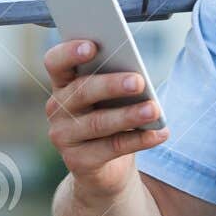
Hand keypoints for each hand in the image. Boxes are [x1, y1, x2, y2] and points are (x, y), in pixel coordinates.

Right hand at [43, 38, 168, 197]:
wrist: (104, 169)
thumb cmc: (110, 119)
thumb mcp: (111, 99)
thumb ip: (116, 82)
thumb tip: (138, 76)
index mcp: (64, 84)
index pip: (56, 62)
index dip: (70, 52)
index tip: (93, 46)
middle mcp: (57, 108)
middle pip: (82, 91)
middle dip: (112, 85)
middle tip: (138, 81)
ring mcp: (64, 136)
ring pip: (98, 122)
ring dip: (129, 115)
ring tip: (154, 109)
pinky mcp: (77, 161)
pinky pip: (111, 148)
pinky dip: (138, 140)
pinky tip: (159, 134)